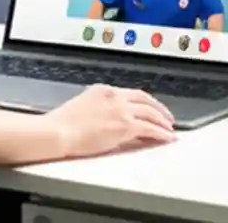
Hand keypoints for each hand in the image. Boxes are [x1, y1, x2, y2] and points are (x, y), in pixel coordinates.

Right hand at [46, 84, 176, 157]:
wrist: (58, 131)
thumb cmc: (62, 125)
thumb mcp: (82, 108)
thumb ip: (100, 109)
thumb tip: (111, 121)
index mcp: (103, 90)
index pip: (130, 93)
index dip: (144, 102)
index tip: (149, 107)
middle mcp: (114, 96)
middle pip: (145, 100)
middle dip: (159, 109)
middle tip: (167, 118)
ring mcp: (121, 110)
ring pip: (151, 113)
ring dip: (163, 122)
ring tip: (170, 130)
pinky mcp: (125, 126)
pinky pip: (150, 129)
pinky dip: (161, 133)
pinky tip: (167, 138)